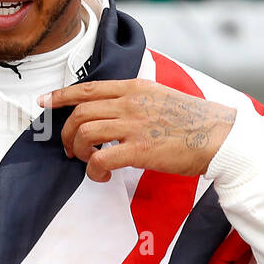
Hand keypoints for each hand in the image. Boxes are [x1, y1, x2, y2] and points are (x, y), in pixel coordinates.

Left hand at [38, 79, 235, 182]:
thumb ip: (136, 98)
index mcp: (134, 87)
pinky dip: (93, 170)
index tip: (44, 102)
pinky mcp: (138, 150)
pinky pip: (100, 159)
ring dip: (77, 150)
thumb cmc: (194, 120)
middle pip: (80, 113)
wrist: (220, 137)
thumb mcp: (161, 95)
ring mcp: (133, 126)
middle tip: (69, 147)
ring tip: (84, 161)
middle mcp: (130, 103)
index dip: (61, 96)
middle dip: (66, 132)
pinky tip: (101, 176)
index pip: (87, 88)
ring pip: (84, 134)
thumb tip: (114, 108)